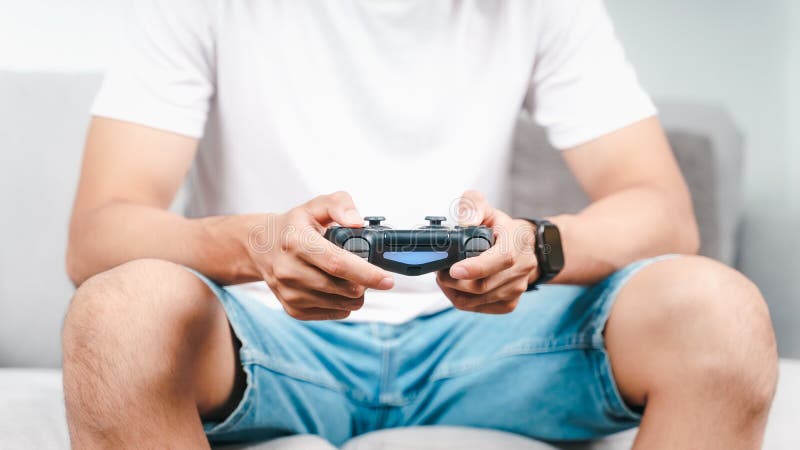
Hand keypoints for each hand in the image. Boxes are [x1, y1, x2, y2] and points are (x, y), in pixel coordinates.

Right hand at [245, 191, 393, 319]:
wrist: (261, 248)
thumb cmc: (295, 226)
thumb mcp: (316, 206)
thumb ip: (339, 205)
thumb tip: (357, 222)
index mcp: (296, 241)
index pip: (338, 263)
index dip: (367, 274)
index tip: (388, 280)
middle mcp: (289, 270)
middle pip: (343, 288)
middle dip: (365, 283)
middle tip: (365, 270)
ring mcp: (290, 293)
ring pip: (342, 304)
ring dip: (356, 294)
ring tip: (350, 278)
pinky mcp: (293, 309)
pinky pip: (334, 313)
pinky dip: (343, 303)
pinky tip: (336, 287)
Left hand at [437, 190, 537, 313]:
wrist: (528, 249)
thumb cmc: (503, 229)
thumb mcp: (488, 209)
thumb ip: (472, 207)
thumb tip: (463, 223)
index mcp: (516, 241)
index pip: (501, 258)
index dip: (476, 267)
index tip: (454, 269)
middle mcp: (521, 268)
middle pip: (481, 285)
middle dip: (452, 281)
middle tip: (438, 270)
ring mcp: (516, 289)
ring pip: (476, 300)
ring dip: (452, 291)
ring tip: (445, 276)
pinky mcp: (509, 304)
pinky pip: (477, 308)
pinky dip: (460, 300)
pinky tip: (456, 287)